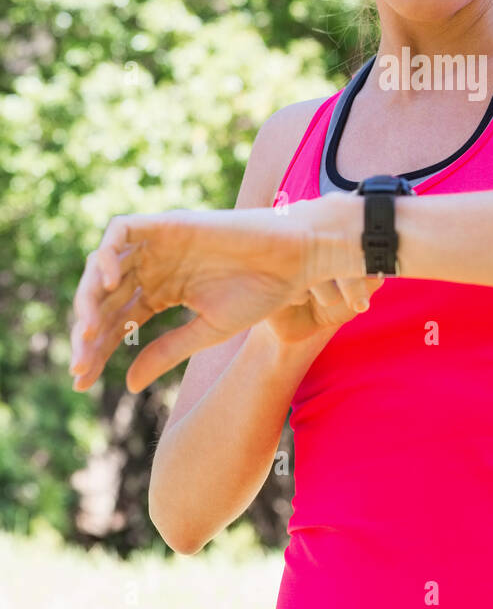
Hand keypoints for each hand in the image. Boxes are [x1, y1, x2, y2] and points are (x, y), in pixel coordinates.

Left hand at [69, 197, 363, 390]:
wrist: (294, 259)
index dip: (97, 350)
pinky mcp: (167, 223)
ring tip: (91, 330)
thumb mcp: (206, 331)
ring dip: (90, 296)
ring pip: (104, 265)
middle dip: (88, 332)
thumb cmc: (261, 293)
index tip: (81, 381)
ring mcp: (158, 243)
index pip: (118, 321)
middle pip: (105, 298)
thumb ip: (165, 352)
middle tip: (81, 362)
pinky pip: (121, 230)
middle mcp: (154, 267)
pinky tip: (110, 284)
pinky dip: (107, 252)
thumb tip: (125, 386)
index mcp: (163, 292)